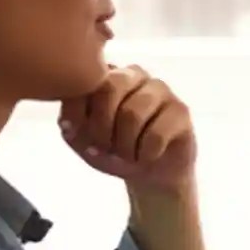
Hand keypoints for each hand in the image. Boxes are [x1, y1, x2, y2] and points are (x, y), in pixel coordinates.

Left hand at [59, 65, 196, 193]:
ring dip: (125, 145)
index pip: (84, 82)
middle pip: (110, 88)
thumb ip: (72, 130)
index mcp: (105, 74)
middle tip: (105, 149)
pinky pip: (157, 133)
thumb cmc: (116, 153)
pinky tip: (148, 156)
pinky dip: (146, 153)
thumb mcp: (84, 144)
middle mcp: (133, 74)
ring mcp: (160, 89)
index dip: (77, 114)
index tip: (80, 136)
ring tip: (128, 156)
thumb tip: (68, 124)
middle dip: (102, 127)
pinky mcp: (181, 111)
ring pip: (133, 113)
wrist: (153, 174)